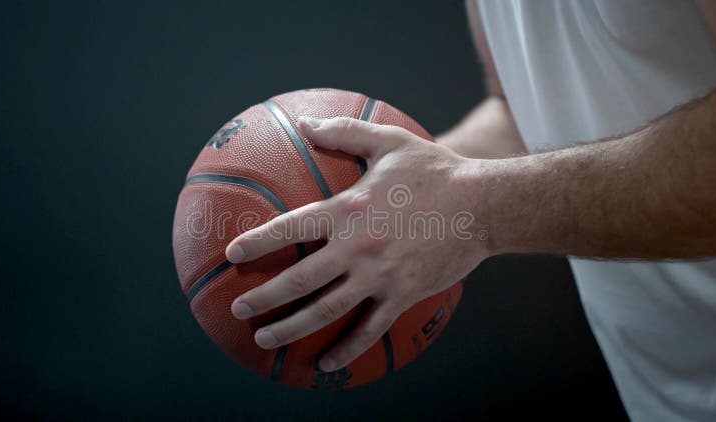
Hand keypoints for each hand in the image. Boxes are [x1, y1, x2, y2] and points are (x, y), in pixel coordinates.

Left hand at [225, 116, 490, 371]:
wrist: (483, 205)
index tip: (233, 254)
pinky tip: (327, 363)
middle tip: (238, 308)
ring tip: (264, 339)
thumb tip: (304, 123)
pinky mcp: (402, 295)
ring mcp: (380, 276)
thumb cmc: (435, 171)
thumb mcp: (389, 143)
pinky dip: (346, 349)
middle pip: (300, 280)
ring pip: (327, 311)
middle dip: (263, 297)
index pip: (291, 228)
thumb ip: (344, 132)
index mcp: (349, 210)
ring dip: (291, 328)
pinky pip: (369, 330)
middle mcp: (357, 248)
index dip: (258, 242)